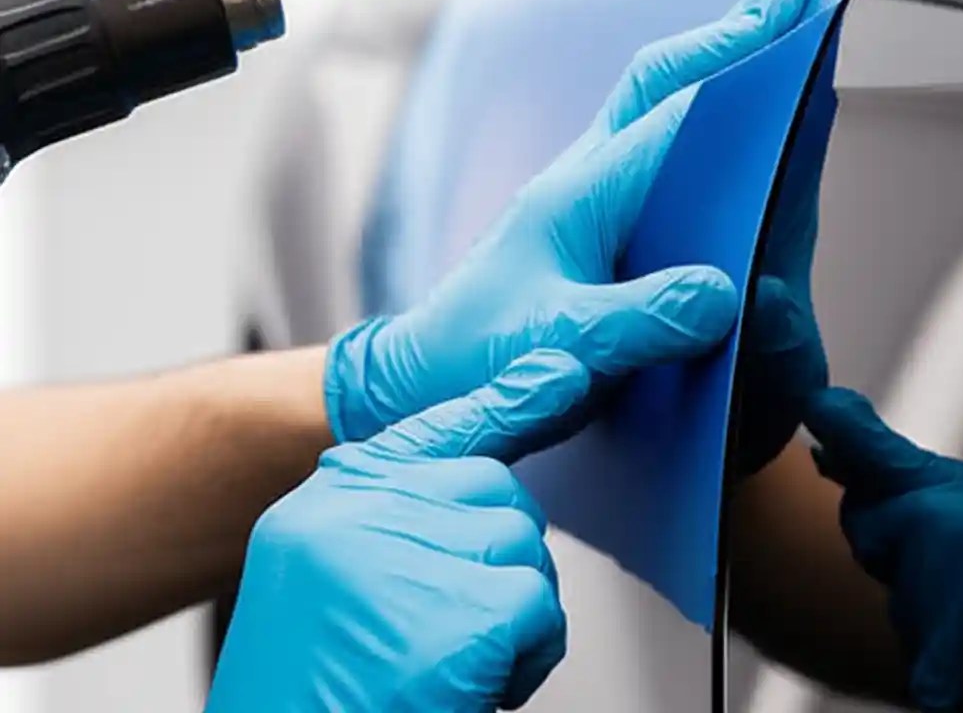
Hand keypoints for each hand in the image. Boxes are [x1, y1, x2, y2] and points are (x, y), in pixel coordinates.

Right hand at [207, 350, 588, 711]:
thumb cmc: (309, 686)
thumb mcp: (329, 578)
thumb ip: (393, 521)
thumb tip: (482, 498)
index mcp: (333, 496)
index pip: (438, 427)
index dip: (509, 400)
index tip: (561, 373)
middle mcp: (368, 508)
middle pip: (497, 492)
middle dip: (496, 561)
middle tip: (448, 626)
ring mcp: (416, 553)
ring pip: (525, 552)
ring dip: (510, 617)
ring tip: (445, 662)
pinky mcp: (468, 611)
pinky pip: (541, 610)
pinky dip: (526, 658)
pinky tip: (471, 686)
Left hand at [328, 0, 819, 442]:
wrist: (429, 374)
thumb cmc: (477, 353)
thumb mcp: (559, 343)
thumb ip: (636, 320)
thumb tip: (719, 295)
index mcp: (581, 191)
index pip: (671, 110)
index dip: (738, 66)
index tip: (795, 26)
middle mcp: (588, 181)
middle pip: (663, 86)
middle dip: (731, 41)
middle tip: (792, 4)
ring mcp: (592, 202)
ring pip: (660, 117)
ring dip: (719, 82)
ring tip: (778, 56)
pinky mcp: (597, 231)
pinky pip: (660, 167)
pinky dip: (704, 139)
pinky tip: (739, 149)